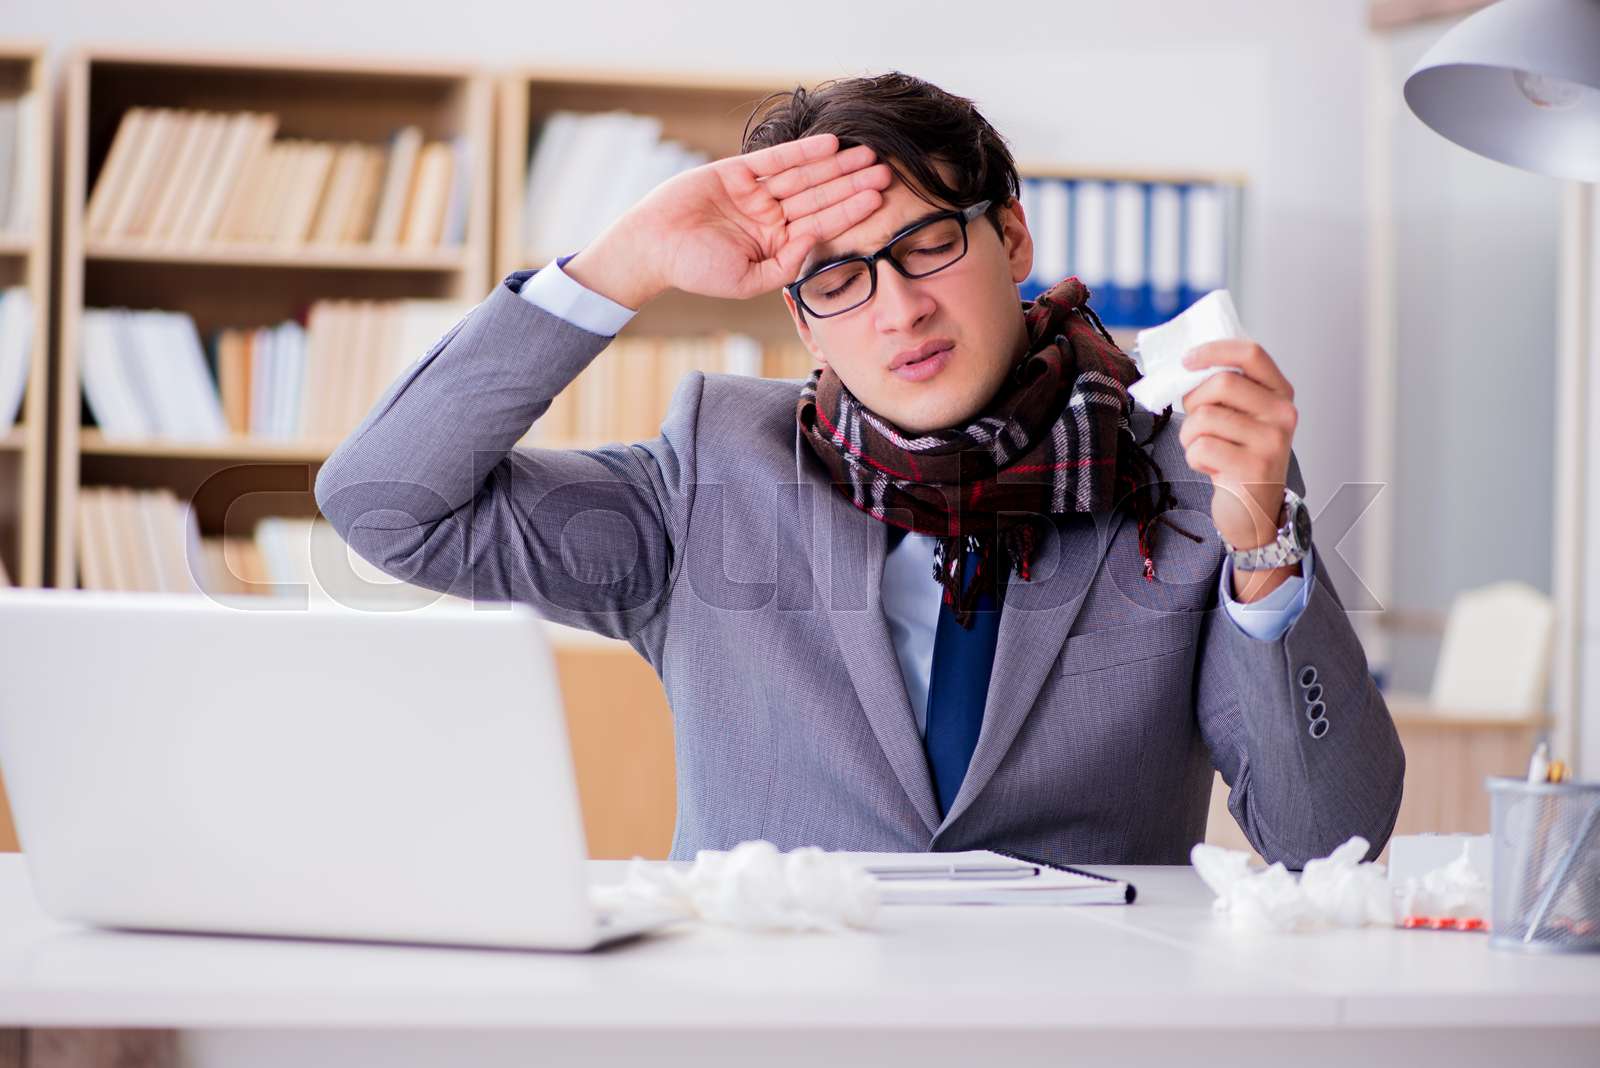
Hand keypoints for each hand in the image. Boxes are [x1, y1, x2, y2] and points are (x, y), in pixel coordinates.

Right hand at [562, 134, 891, 308]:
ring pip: (803, 176)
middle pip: (820, 196)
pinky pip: (775, 160)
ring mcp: (755, 193)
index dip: (851, 210)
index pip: (822, 224)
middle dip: (852, 183)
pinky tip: (830, 144)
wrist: (653, 248)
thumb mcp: (747, 281)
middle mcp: (771, 216)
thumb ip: (784, 266)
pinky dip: (801, 152)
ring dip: (835, 165)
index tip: (880, 200)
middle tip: (886, 170)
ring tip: (867, 154)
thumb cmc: (696, 270)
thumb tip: (815, 246)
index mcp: (777, 243)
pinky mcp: (736, 172)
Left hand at [1176, 341, 1299, 600]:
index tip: (1186, 359)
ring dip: (1190, 436)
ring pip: (1205, 417)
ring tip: (1207, 450)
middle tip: (1196, 421)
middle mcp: (1283, 414)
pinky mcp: (1254, 468)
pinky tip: (1211, 468)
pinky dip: (1194, 458)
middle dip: (1194, 401)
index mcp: (1280, 393)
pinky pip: (1201, 447)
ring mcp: (1272, 441)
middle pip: (1221, 383)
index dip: (1214, 350)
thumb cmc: (1238, 456)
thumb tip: (1183, 366)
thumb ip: (1224, 390)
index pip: (1251, 354)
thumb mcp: (1240, 417)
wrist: (1254, 511)